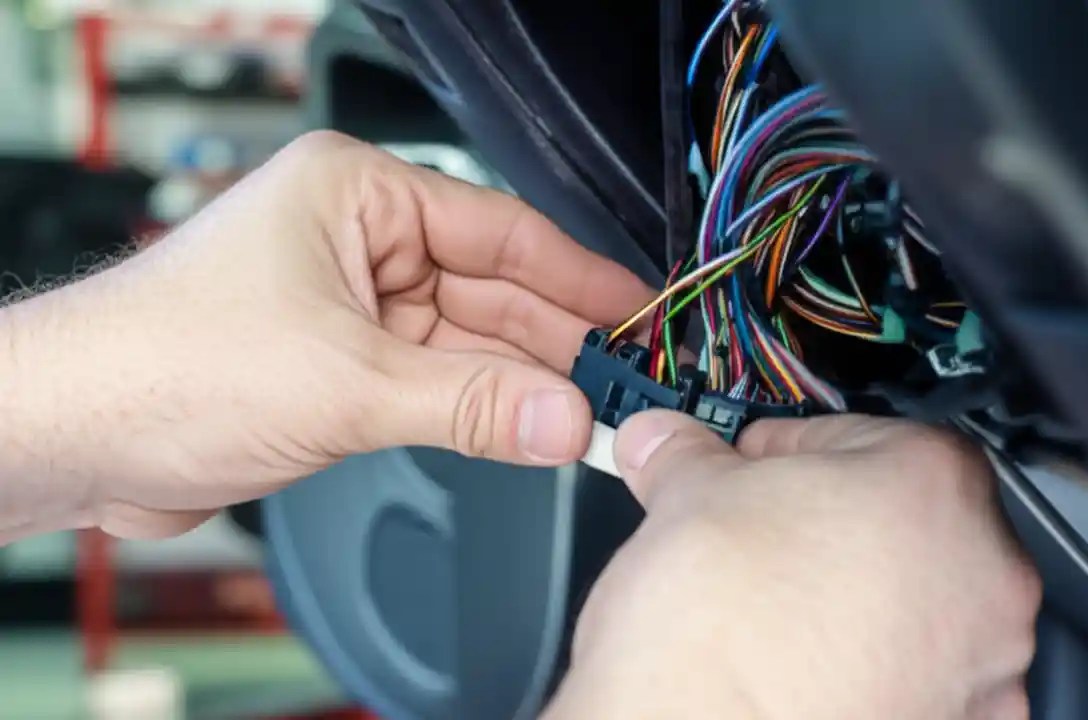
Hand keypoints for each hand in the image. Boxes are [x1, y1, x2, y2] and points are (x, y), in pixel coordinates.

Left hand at [0, 131, 651, 540]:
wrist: (72, 436)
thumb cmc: (162, 364)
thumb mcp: (346, 382)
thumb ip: (470, 405)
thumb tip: (563, 419)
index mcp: (355, 194)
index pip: (499, 228)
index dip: (577, 275)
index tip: (635, 312)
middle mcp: (356, 241)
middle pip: (489, 287)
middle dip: (554, 342)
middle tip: (623, 384)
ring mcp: (348, 305)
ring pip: (465, 341)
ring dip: (521, 384)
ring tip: (589, 418)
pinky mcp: (338, 365)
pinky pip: (434, 381)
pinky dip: (478, 409)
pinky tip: (527, 430)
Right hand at [545, 412, 1040, 719]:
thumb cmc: (718, 634)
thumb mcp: (687, 500)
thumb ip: (688, 457)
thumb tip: (668, 446)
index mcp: (933, 481)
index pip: (863, 434)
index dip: (793, 449)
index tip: (753, 468)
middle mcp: (984, 571)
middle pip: (905, 519)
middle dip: (835, 523)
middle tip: (765, 537)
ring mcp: (981, 662)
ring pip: (922, 603)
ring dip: (865, 598)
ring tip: (784, 613)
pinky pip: (926, 678)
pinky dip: (882, 671)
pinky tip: (817, 671)